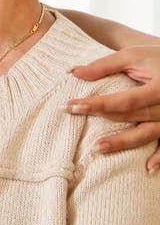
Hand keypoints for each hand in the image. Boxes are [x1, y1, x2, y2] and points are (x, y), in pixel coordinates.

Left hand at [66, 45, 159, 171]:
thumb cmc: (156, 58)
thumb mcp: (133, 56)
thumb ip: (105, 65)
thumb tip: (74, 73)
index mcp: (158, 87)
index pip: (124, 100)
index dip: (98, 104)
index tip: (72, 106)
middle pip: (132, 116)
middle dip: (102, 119)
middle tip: (74, 119)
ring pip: (146, 134)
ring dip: (123, 143)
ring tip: (97, 148)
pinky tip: (147, 169)